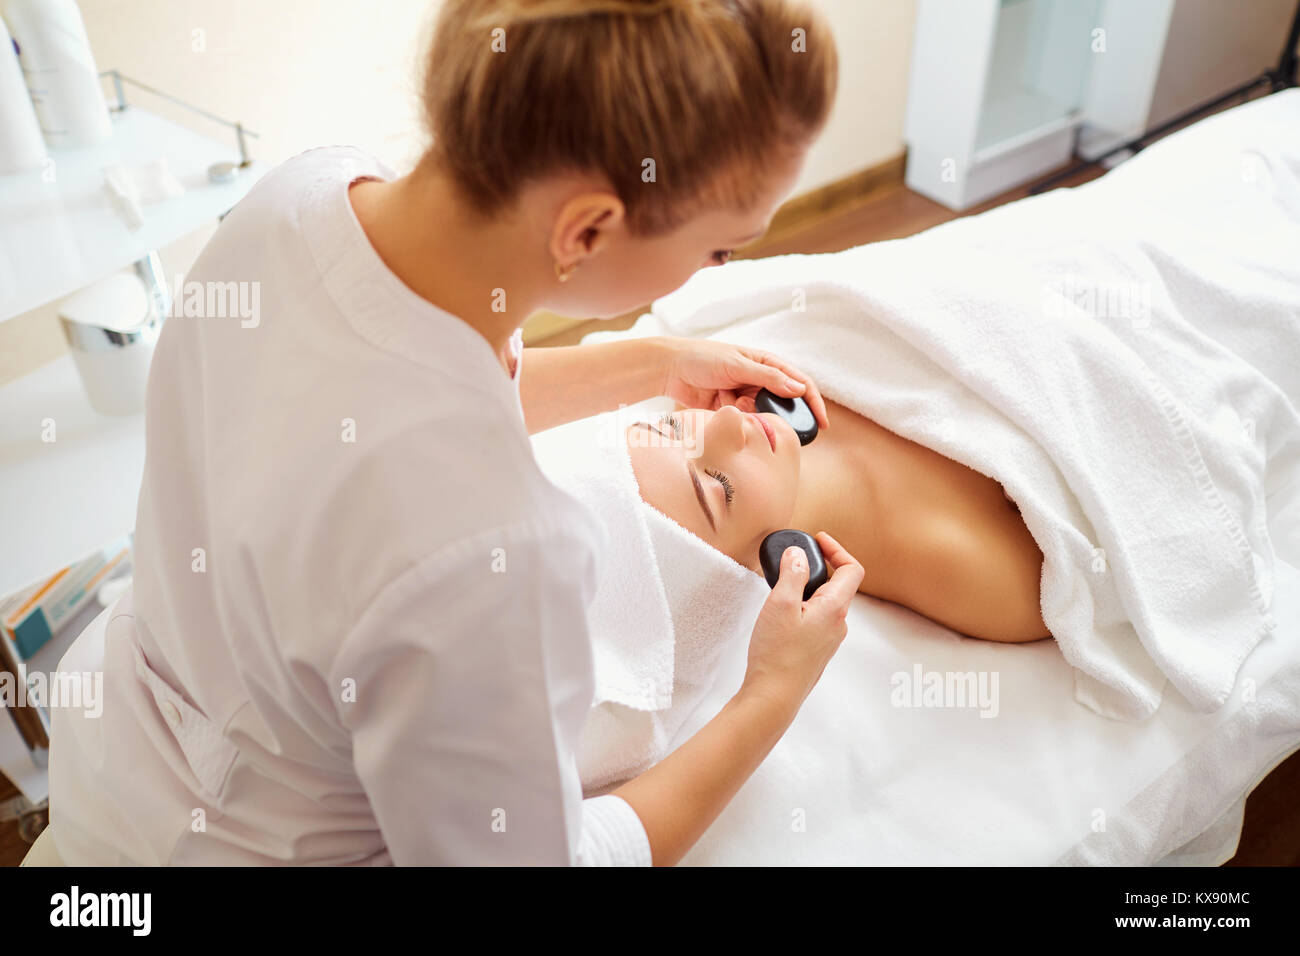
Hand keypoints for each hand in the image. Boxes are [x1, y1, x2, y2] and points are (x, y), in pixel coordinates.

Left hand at [658, 337, 829, 430]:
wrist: (670, 369)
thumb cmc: (703, 358)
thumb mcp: (738, 365)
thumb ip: (768, 378)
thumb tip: (799, 388)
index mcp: (767, 363)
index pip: (799, 383)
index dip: (813, 403)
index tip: (821, 424)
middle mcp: (759, 379)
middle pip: (782, 403)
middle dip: (777, 414)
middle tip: (766, 419)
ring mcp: (745, 395)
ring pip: (761, 414)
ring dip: (750, 414)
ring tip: (729, 399)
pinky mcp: (731, 408)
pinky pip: (743, 420)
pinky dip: (735, 417)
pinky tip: (719, 402)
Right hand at [741, 532, 863, 707]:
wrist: (773, 696)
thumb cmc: (777, 653)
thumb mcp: (780, 603)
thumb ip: (792, 573)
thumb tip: (799, 553)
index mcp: (835, 608)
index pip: (852, 569)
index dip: (837, 549)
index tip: (818, 540)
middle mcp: (838, 624)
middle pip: (839, 585)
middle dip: (819, 567)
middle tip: (794, 559)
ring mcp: (829, 639)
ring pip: (826, 603)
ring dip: (809, 588)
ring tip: (783, 586)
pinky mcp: (816, 650)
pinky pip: (816, 619)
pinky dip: (803, 607)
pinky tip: (781, 614)